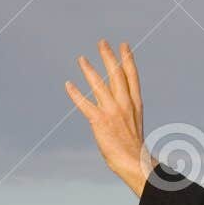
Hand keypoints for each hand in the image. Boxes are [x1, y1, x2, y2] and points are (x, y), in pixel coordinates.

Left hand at [65, 39, 151, 194]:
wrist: (134, 162)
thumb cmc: (134, 149)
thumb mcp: (134, 125)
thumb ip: (125, 111)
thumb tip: (117, 106)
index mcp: (135, 104)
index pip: (132, 77)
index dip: (128, 59)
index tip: (123, 46)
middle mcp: (124, 104)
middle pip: (117, 74)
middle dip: (109, 57)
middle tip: (102, 42)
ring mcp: (112, 111)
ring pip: (100, 85)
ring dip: (89, 70)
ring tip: (81, 58)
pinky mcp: (100, 121)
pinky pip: (85, 104)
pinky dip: (75, 94)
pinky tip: (68, 84)